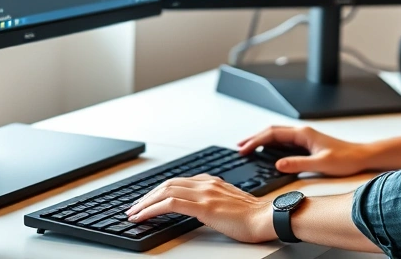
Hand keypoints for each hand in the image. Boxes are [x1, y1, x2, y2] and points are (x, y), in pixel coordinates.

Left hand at [125, 174, 274, 242]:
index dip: (159, 190)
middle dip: (147, 195)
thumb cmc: (254, 217)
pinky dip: (152, 209)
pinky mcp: (203, 207)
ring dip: (145, 202)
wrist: (267, 218)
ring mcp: (204, 194)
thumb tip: (201, 209)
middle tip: (135, 207)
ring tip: (134, 213)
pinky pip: (170, 204)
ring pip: (165, 191)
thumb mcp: (229, 204)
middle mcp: (206, 183)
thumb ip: (214, 201)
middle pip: (167, 184)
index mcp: (212, 182)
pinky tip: (143, 216)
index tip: (148, 200)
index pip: (178, 182)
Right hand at [237, 125, 369, 176]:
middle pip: (272, 132)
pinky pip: (283, 142)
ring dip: (261, 141)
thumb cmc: (346, 159)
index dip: (256, 141)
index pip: (273, 134)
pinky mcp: (307, 144)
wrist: (362, 156)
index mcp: (303, 134)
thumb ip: (299, 164)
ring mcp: (304, 138)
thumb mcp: (321, 164)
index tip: (244, 148)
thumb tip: (278, 164)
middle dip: (254, 138)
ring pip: (277, 136)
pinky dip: (270, 145)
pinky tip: (266, 152)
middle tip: (239, 146)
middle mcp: (302, 133)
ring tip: (248, 147)